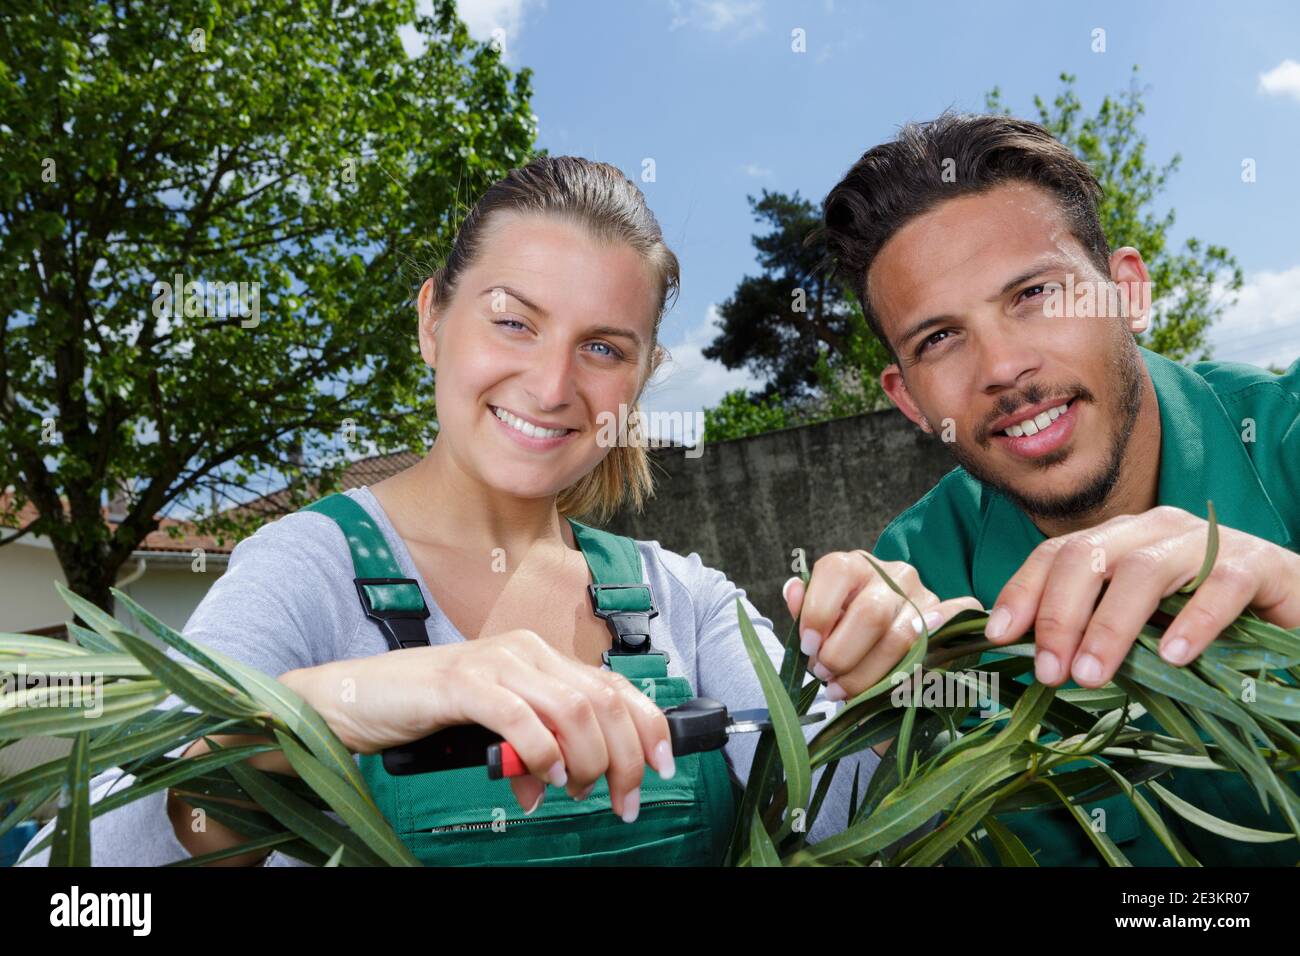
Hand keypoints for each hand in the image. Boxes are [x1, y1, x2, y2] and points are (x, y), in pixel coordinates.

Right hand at [283, 629, 673, 819]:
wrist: (353, 697)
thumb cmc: (424, 711)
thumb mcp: (491, 729)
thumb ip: (529, 750)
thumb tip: (552, 786)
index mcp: (538, 656)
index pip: (614, 685)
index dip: (648, 727)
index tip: (662, 768)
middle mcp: (525, 652)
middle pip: (604, 700)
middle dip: (625, 757)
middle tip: (621, 800)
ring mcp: (495, 663)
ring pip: (574, 709)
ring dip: (587, 761)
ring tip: (576, 791)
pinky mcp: (462, 683)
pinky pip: (521, 719)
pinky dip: (541, 753)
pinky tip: (541, 779)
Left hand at [783, 551, 981, 700]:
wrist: (886, 633)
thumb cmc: (843, 627)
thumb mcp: (819, 618)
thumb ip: (803, 607)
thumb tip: (792, 589)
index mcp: (853, 565)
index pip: (835, 573)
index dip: (817, 615)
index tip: (808, 648)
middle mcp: (893, 573)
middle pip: (871, 613)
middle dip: (842, 654)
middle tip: (826, 676)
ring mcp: (924, 594)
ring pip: (902, 639)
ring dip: (869, 674)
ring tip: (845, 691)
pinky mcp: (950, 615)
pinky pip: (953, 625)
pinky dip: (930, 657)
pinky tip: (899, 686)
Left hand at [983, 506, 1299, 687]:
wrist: (1292, 607)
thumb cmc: (1206, 621)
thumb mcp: (1140, 624)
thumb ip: (1095, 630)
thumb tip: (1035, 660)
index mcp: (1119, 539)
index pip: (1055, 554)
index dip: (1022, 591)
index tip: (997, 636)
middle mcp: (1154, 530)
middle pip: (1088, 557)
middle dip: (1059, 615)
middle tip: (1049, 672)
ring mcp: (1206, 541)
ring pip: (1143, 571)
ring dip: (1111, 626)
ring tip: (1093, 675)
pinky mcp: (1259, 563)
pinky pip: (1220, 585)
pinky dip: (1193, 621)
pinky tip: (1174, 657)